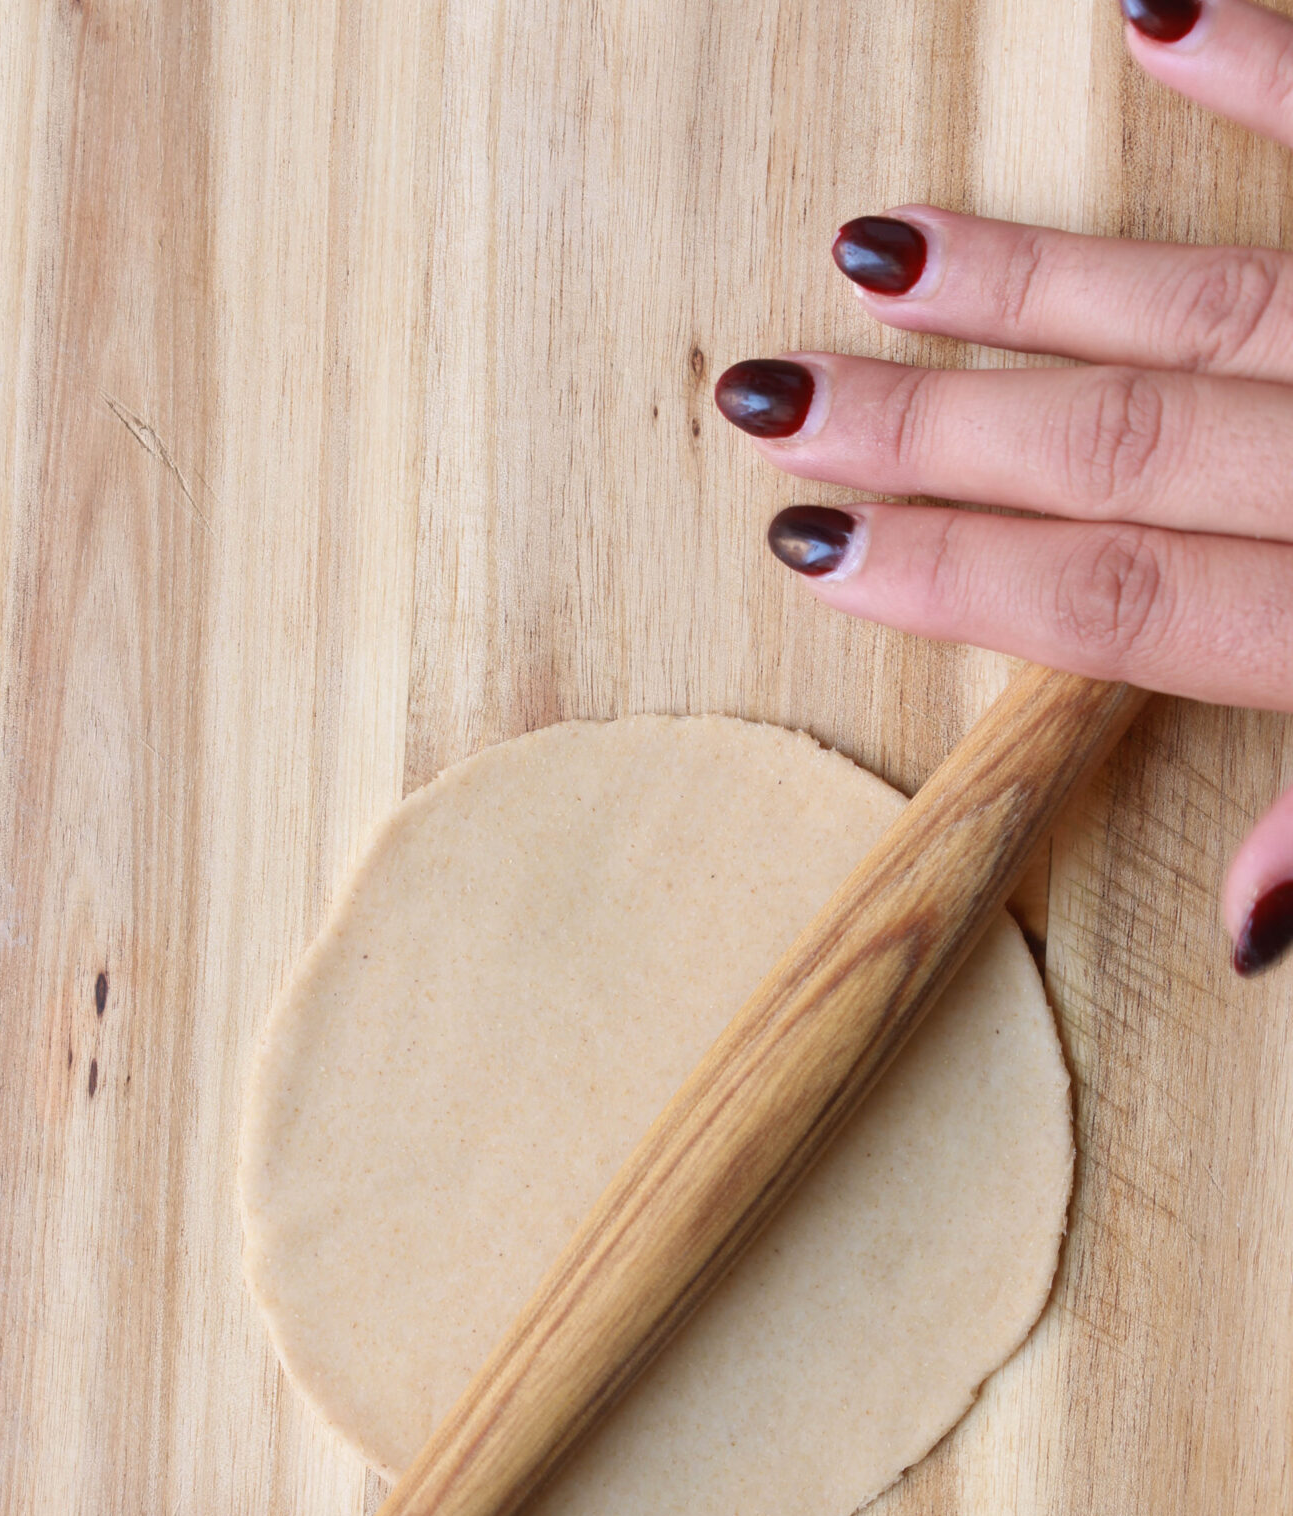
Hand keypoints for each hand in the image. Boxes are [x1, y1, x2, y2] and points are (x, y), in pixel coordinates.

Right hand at [715, 0, 1292, 976]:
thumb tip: (1236, 930)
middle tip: (769, 397)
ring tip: (883, 250)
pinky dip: (1279, 80)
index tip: (817, 546)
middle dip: (931, 430)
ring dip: (1035, 279)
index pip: (1122, 600)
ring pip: (1212, 311)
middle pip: (1120, 453)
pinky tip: (1160, 12)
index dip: (956, 577)